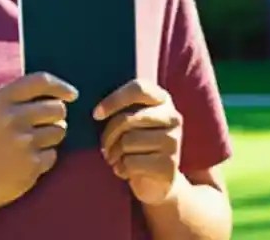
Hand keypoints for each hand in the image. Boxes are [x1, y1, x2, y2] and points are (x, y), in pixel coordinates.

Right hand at [0, 72, 78, 213]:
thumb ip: (15, 97)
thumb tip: (54, 91)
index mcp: (0, 99)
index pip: (41, 81)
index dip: (60, 86)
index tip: (71, 94)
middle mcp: (13, 117)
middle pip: (57, 108)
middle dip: (56, 115)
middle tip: (45, 123)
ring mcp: (24, 142)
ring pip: (60, 131)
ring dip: (52, 136)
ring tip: (33, 142)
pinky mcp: (32, 165)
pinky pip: (53, 154)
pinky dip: (44, 157)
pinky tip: (26, 160)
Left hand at [94, 79, 183, 205]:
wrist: (156, 180)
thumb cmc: (135, 144)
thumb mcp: (130, 121)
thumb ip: (120, 108)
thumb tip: (96, 109)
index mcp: (162, 99)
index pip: (138, 89)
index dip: (114, 100)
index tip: (96, 114)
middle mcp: (172, 117)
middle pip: (127, 119)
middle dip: (108, 135)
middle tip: (104, 147)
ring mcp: (173, 141)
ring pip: (128, 142)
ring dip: (114, 154)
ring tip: (116, 158)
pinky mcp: (170, 165)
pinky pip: (132, 162)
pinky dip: (122, 168)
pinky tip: (126, 170)